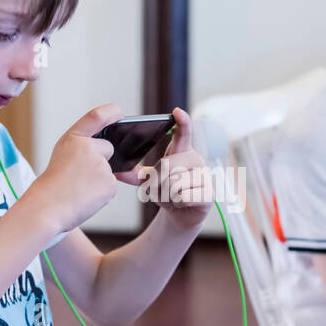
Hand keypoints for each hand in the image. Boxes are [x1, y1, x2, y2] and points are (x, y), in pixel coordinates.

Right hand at [31, 104, 122, 233]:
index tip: (120, 113)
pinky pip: (111, 186)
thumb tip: (136, 169)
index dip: (111, 112)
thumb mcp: (66, 160)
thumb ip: (91, 154)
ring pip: (110, 170)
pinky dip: (101, 193)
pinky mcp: (109, 182)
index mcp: (73, 138)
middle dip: (101, 161)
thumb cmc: (54, 187)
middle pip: (109, 148)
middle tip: (77, 175)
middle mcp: (88, 147)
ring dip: (99, 180)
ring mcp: (100, 164)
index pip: (96, 116)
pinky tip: (85, 196)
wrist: (46, 208)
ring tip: (77, 188)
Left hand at [122, 107, 214, 230]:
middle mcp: (196, 160)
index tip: (177, 111)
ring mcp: (205, 175)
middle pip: (168, 165)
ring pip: (175, 184)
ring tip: (173, 197)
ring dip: (167, 195)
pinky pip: (184, 196)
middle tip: (161, 189)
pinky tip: (182, 203)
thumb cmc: (167, 192)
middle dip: (157, 181)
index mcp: (181, 151)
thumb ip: (135, 173)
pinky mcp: (209, 193)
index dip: (182, 121)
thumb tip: (117, 171)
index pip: (184, 133)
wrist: (181, 214)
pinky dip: (177, 203)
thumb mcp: (149, 180)